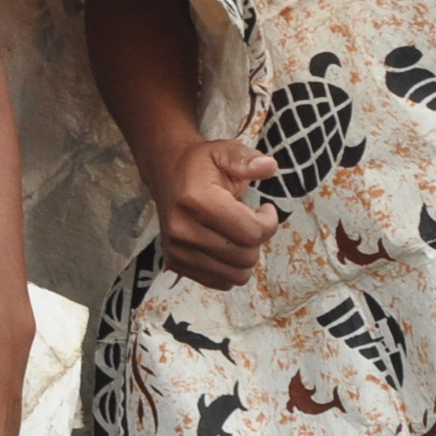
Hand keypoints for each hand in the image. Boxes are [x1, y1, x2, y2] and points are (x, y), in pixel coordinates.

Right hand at [147, 135, 278, 290]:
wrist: (166, 173)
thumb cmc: (201, 164)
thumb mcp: (224, 151)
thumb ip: (246, 159)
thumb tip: (269, 166)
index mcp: (195, 199)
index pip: (250, 233)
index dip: (269, 223)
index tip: (266, 210)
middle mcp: (182, 228)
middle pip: (245, 257)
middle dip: (257, 240)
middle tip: (250, 220)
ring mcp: (176, 249)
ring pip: (236, 276)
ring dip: (245, 257)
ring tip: (237, 233)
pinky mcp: (175, 262)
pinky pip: (221, 283)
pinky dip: (230, 269)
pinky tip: (225, 245)